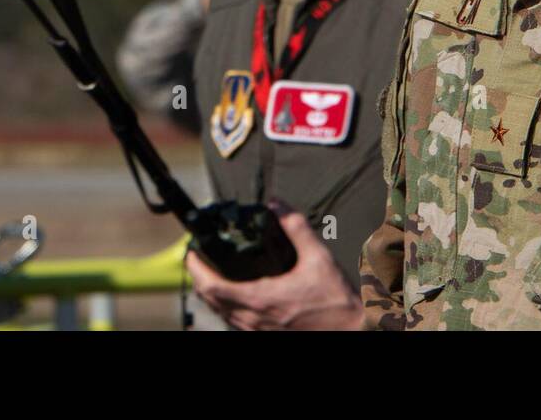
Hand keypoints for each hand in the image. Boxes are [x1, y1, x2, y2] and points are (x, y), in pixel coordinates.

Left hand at [185, 201, 363, 330]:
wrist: (349, 331)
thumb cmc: (335, 300)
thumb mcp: (318, 257)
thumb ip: (296, 228)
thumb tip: (277, 204)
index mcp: (261, 298)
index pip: (213, 287)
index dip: (196, 270)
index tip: (190, 252)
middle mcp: (253, 319)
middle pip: (211, 302)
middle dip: (199, 279)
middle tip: (197, 260)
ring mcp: (256, 331)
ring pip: (220, 314)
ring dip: (211, 295)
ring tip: (210, 274)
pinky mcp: (263, 336)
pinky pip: (233, 323)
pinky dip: (225, 307)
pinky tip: (233, 296)